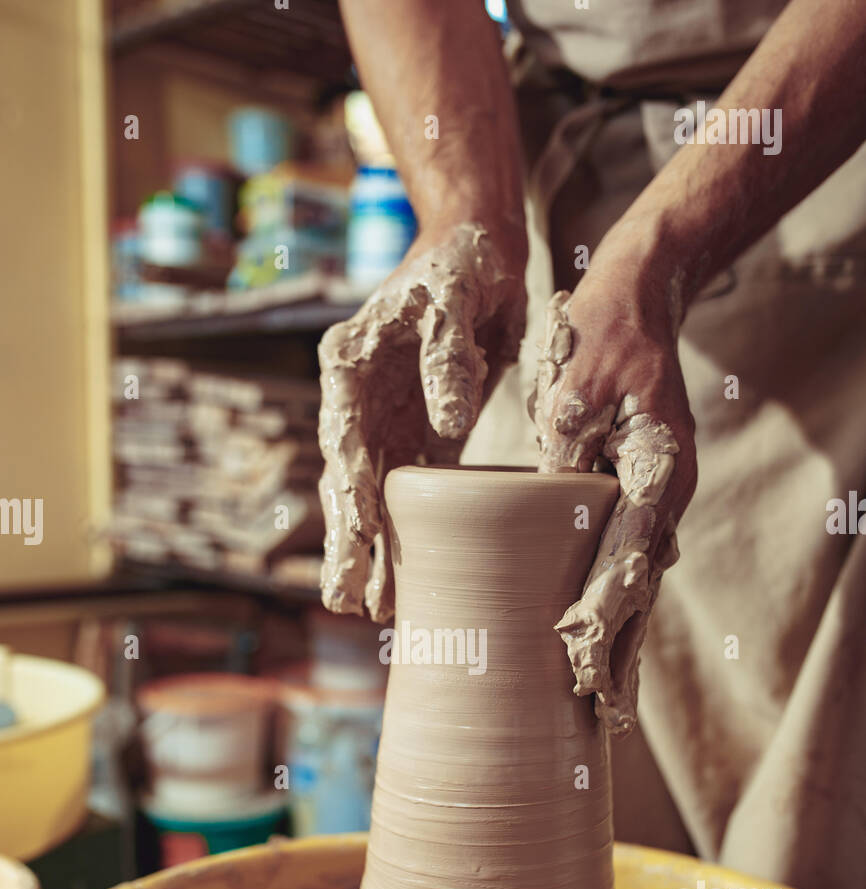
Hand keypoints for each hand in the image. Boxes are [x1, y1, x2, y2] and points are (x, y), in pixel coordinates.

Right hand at [318, 221, 526, 620]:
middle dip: (346, 543)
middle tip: (345, 602)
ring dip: (372, 552)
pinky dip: (406, 537)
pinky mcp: (422, 437)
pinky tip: (404, 579)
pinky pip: (409, 496)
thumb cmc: (461, 258)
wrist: (479, 246)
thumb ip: (447, 355)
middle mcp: (359, 402)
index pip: (343, 436)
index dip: (348, 486)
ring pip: (372, 499)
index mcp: (350, 366)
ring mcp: (387, 424)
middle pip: (346, 481)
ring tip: (370, 609)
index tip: (355, 531)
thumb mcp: (455, 293)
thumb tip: (447, 420)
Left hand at [531, 246, 696, 735]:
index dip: (601, 615)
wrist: (639, 297)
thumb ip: (563, 456)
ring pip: (641, 584)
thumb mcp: (571, 389)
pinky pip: (634, 561)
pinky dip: (620, 604)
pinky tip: (606, 641)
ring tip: (608, 701)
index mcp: (658, 474)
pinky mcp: (644, 496)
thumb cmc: (597, 336)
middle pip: (642, 591)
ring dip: (624, 640)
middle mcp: (667, 497)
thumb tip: (551, 510)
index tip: (577, 662)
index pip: (625, 562)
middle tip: (603, 716)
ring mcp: (660, 499)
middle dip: (621, 653)